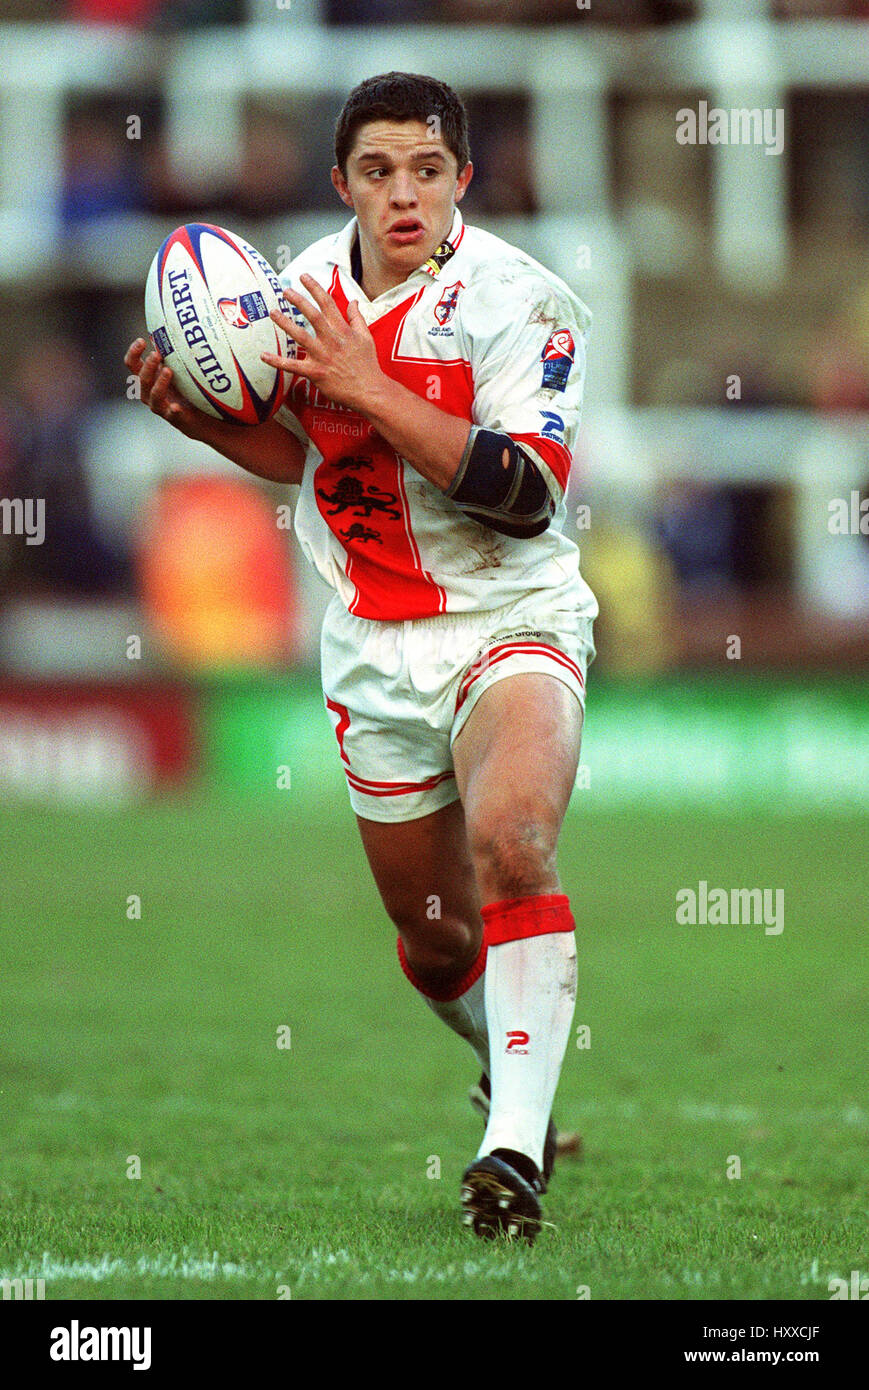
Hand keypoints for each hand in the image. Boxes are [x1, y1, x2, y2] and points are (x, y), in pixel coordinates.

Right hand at [124, 338, 218, 441]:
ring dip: (159, 383)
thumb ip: (172, 351)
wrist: (200, 417)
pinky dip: (173, 410)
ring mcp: (161, 406)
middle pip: (141, 378)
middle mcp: (149, 392)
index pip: (132, 364)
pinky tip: (177, 407)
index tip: (141, 341)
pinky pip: (172, 415)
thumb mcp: (178, 367)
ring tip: (168, 371)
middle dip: (147, 365)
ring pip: (153, 396)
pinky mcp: (174, 418)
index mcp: (148, 377)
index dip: (133, 352)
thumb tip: (171, 326)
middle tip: (156, 354)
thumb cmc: (186, 388)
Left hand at [262, 274, 385, 414]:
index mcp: (343, 330)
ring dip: (285, 324)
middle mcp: (332, 340)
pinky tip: (264, 355)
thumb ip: (357, 318)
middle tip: (286, 290)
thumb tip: (353, 301)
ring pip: (300, 336)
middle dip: (298, 301)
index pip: (327, 303)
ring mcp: (323, 356)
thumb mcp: (366, 337)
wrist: (370, 390)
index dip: (315, 288)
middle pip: (313, 315)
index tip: (304, 277)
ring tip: (273, 313)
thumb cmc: (368, 365)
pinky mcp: (316, 373)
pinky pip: (293, 366)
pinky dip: (278, 361)